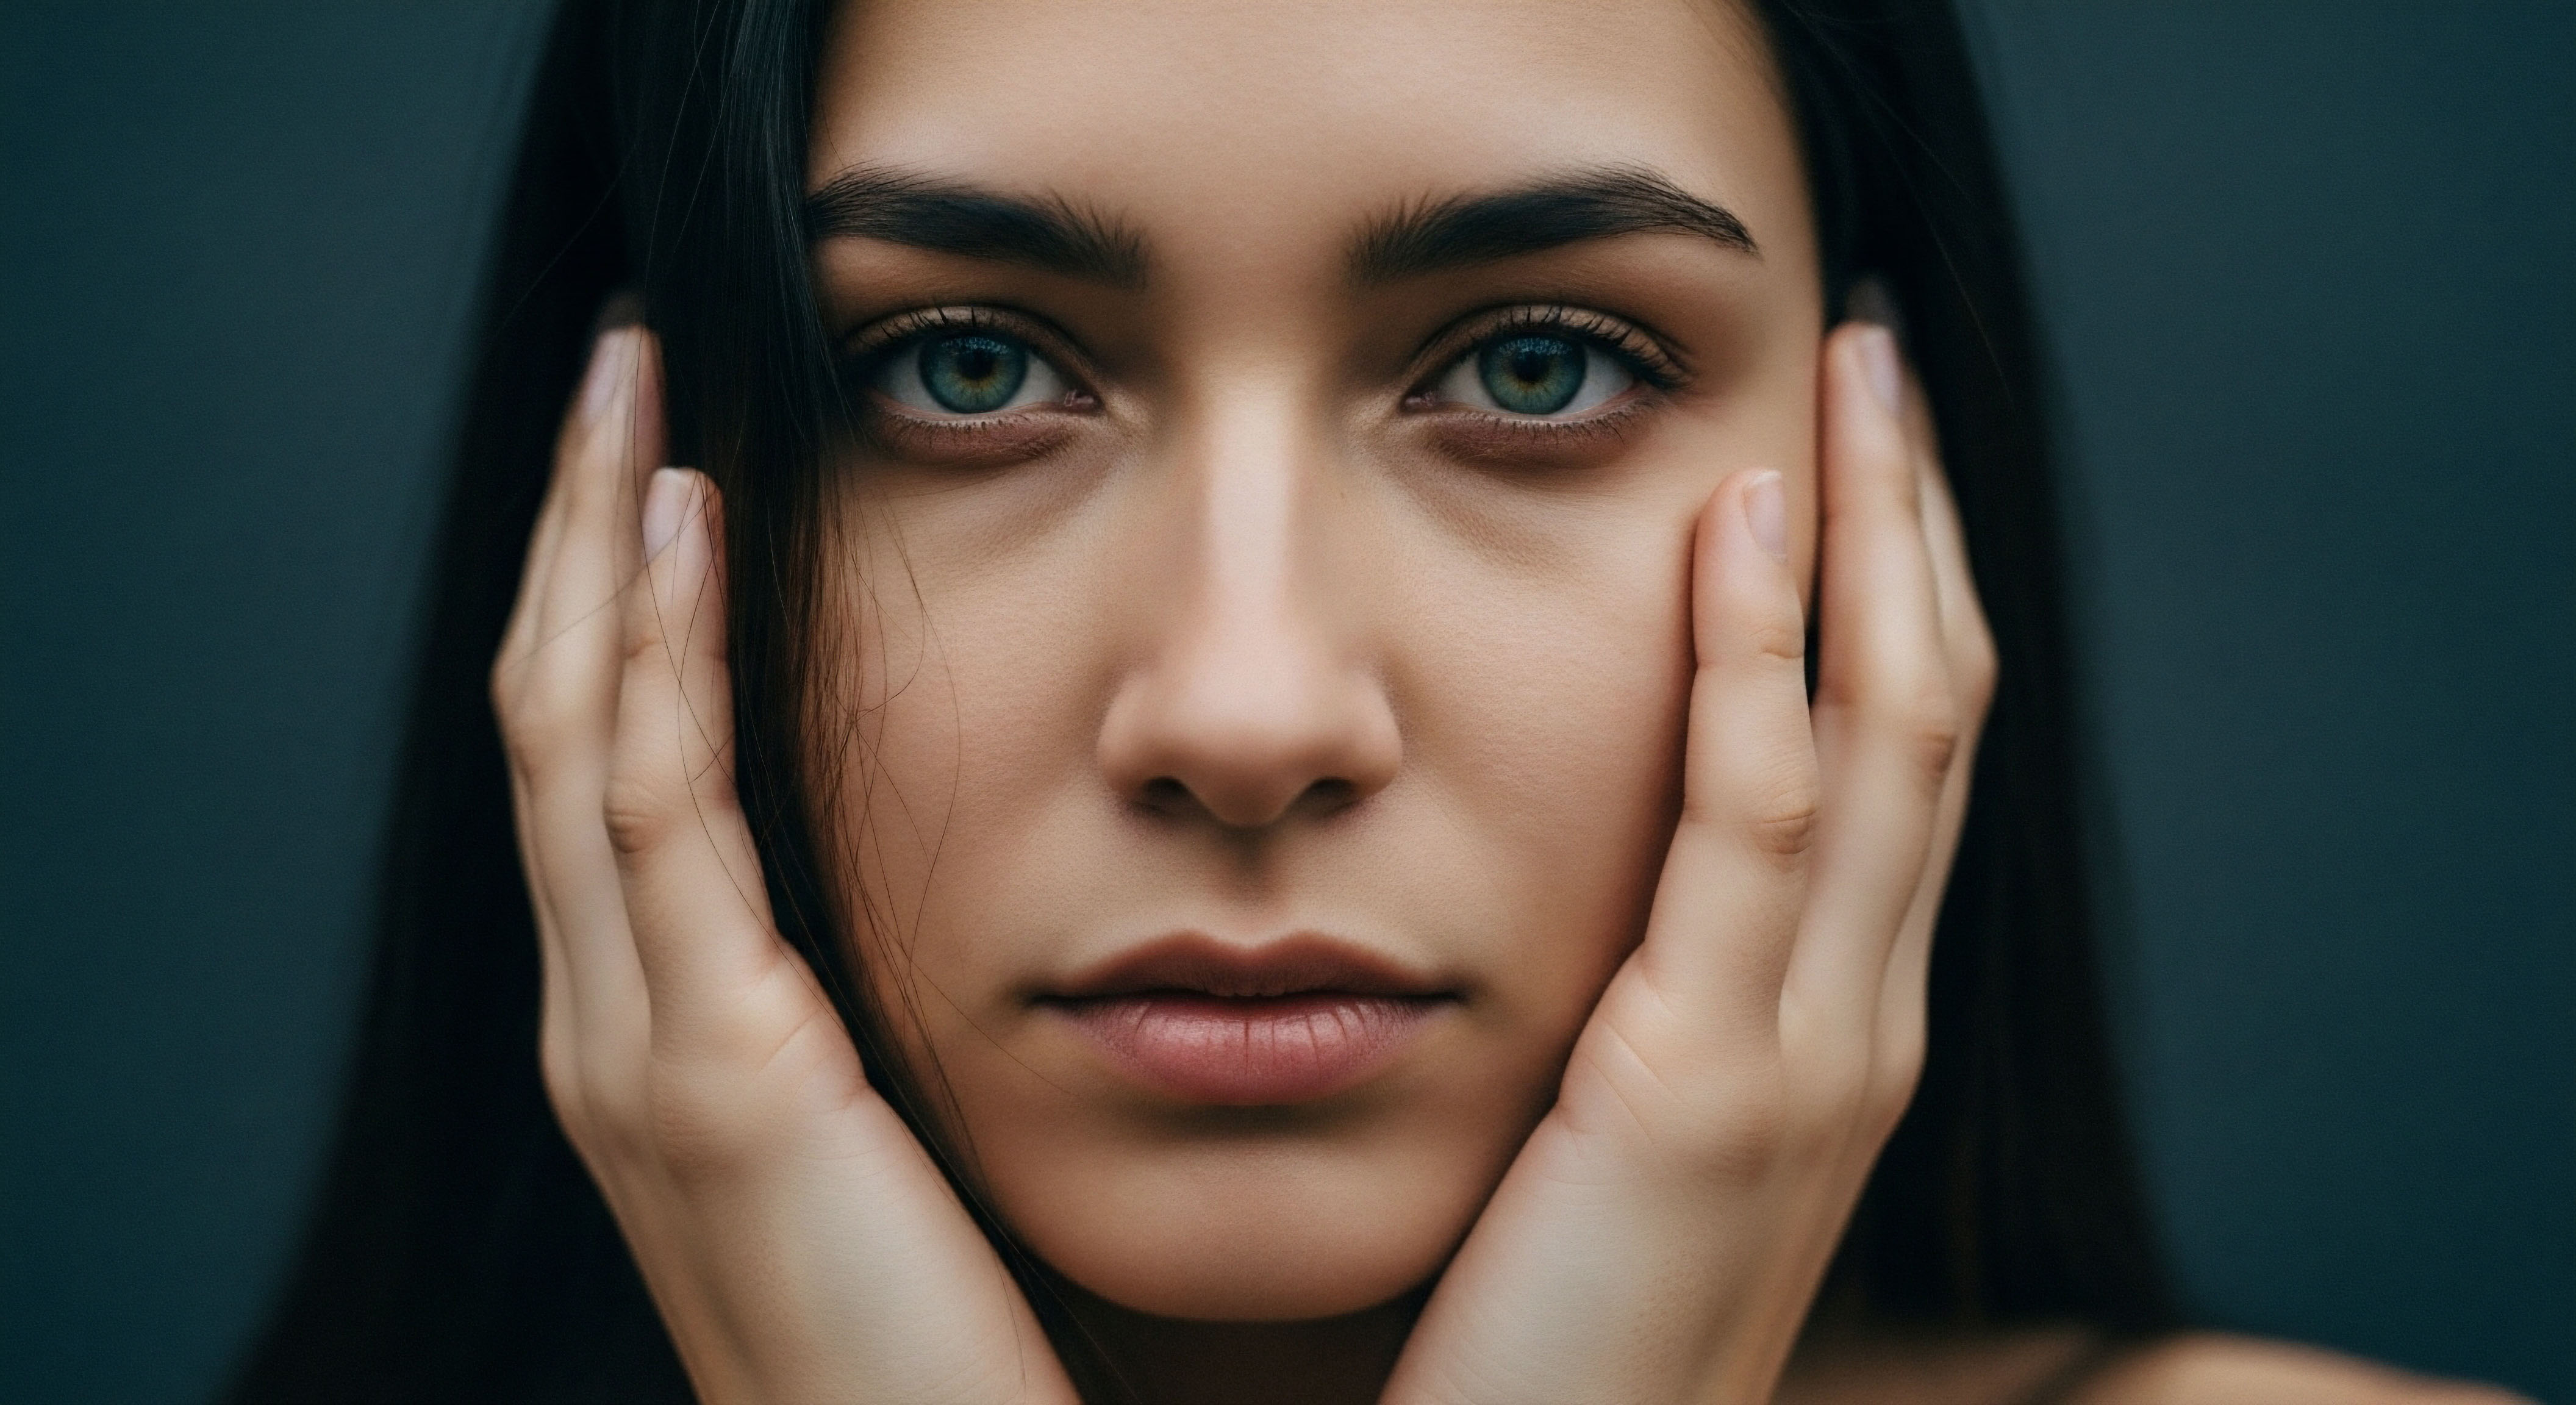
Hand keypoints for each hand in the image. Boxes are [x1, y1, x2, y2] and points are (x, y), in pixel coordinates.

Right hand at [490, 323, 1075, 1404]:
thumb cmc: (946, 1341)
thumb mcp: (888, 1137)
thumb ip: (874, 1020)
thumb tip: (960, 891)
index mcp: (666, 1034)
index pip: (610, 765)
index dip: (616, 600)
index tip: (667, 455)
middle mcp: (614, 1026)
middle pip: (559, 715)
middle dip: (578, 531)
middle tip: (624, 362)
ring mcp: (636, 1047)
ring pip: (576, 730)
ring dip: (598, 544)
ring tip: (636, 381)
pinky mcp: (711, 1071)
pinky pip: (654, 808)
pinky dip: (655, 651)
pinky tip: (691, 516)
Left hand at [1381, 321, 1996, 1403]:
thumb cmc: (1553, 1343)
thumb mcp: (1620, 1150)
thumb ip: (1646, 1023)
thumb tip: (1601, 905)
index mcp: (1835, 1034)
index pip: (1900, 766)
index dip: (1897, 592)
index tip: (1854, 451)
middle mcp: (1860, 1031)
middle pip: (1928, 718)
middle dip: (1913, 525)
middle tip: (1875, 356)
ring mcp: (1808, 1059)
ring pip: (1884, 739)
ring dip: (1871, 541)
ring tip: (1844, 379)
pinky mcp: (1704, 1087)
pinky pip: (1754, 822)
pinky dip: (1761, 660)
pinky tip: (1738, 524)